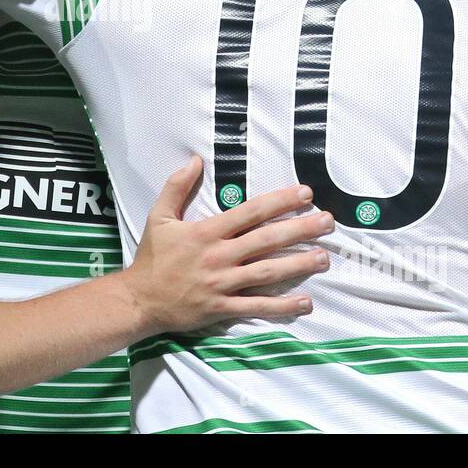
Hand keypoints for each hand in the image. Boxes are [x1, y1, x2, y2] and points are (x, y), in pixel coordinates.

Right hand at [124, 155, 332, 334]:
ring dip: (298, 265)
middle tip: (328, 222)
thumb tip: (195, 160)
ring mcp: (222, 284)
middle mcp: (219, 256)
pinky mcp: (223, 308)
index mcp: (206, 232)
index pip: (250, 213)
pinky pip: (257, 306)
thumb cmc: (151, 258)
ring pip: (267, 273)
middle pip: (266, 240)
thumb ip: (177, 186)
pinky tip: (306, 302)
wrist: (139, 300)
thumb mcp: (159, 216)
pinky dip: (283, 306)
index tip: (305, 193)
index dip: (279, 202)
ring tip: (324, 258)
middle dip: (300, 229)